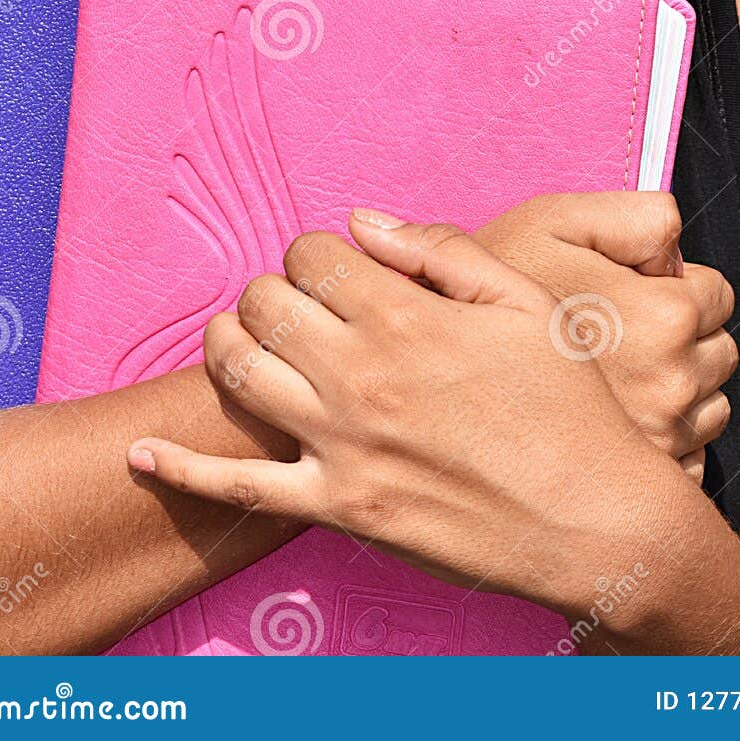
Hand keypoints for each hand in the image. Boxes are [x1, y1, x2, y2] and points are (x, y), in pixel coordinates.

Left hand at [127, 215, 687, 617]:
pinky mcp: (336, 507)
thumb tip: (361, 221)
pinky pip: (237, 489)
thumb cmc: (570, 406)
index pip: (313, 254)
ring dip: (228, 345)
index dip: (315, 253)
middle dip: (272, 291)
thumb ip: (440, 251)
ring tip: (241, 340)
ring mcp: (340, 444)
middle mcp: (359, 373)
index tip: (333, 269)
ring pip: (241, 373)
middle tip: (296, 305)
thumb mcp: (524, 303)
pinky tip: (143, 452)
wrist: (596, 519)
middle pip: (266, 303)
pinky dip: (182, 471)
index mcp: (404, 314)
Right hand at [475, 193, 736, 480]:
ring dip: (677, 391)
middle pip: (719, 352)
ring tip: (613, 377)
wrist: (434, 374)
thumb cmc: (493, 290)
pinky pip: (690, 458)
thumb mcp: (553, 220)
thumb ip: (632, 215)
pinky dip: (664, 442)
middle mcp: (671, 385)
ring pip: (709, 408)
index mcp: (662, 315)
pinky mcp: (643, 483)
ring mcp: (660, 443)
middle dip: (681, 337)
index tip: (629, 290)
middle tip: (617, 333)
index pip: (717, 293)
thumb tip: (676, 240)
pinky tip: (611, 421)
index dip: (671, 283)